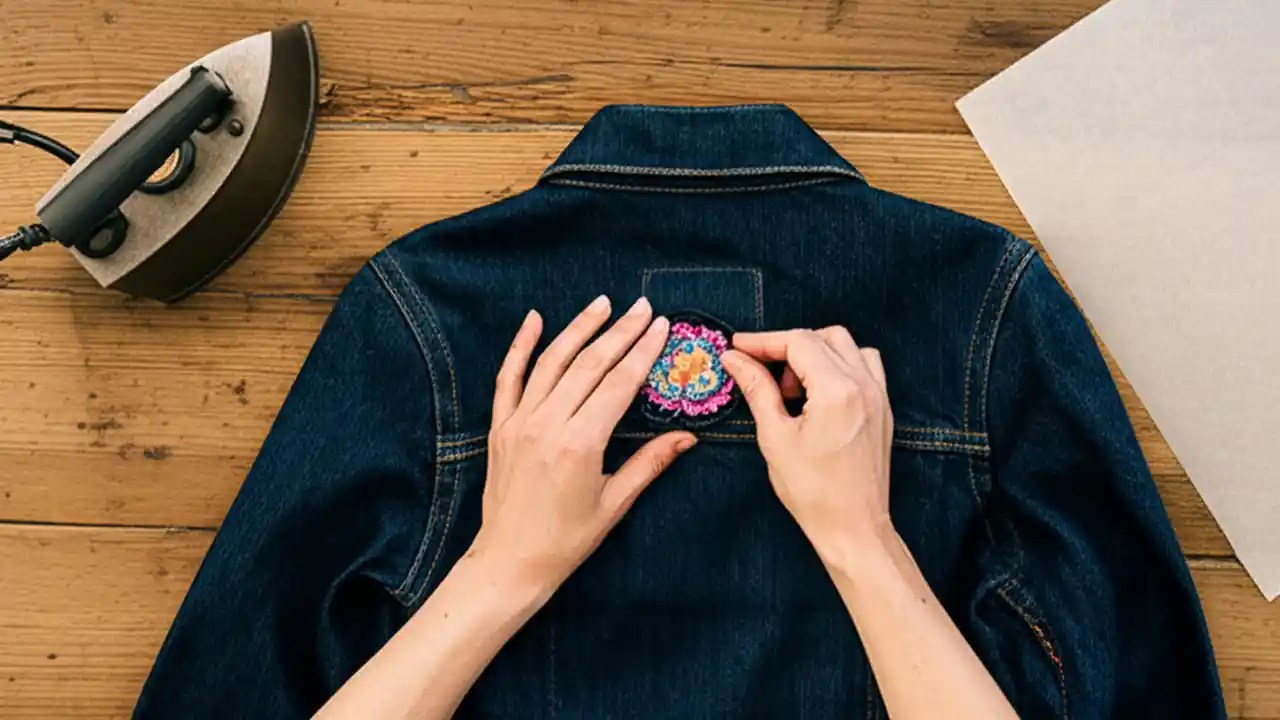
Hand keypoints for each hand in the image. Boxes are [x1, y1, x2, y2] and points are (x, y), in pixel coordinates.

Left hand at [471, 295, 696, 596]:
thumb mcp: (614, 504)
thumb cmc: (566, 541)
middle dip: (619, 333)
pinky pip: (509, 378)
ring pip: (552, 362)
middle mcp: (547, 425)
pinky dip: (520, 346)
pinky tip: (534, 320)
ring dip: (579, 329)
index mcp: (580, 444)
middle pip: (588, 365)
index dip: (642, 352)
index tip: (660, 326)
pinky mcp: (501, 427)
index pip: (617, 384)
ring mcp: (520, 423)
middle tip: (642, 307)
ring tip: (602, 304)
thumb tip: (687, 437)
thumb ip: (649, 463)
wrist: (510, 562)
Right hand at [720, 328, 892, 565]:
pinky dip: (840, 366)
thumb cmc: (813, 491)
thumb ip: (757, 389)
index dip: (763, 340)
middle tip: (762, 372)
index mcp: (837, 391)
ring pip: (847, 346)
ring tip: (794, 389)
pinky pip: (865, 366)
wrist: (853, 527)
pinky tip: (820, 394)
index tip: (737, 347)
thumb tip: (734, 358)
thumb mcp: (775, 437)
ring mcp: (879, 396)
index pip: (798, 342)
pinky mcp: (884, 409)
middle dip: (787, 347)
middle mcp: (864, 386)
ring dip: (816, 354)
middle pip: (822, 337)